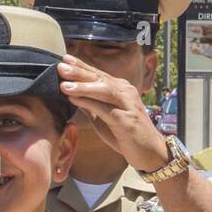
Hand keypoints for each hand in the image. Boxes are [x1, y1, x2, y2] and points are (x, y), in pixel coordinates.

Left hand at [57, 56, 171, 172]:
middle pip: (100, 78)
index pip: (99, 74)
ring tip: (64, 84)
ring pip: (104, 90)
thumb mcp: (105, 118)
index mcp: (121, 90)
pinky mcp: (127, 120)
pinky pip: (106, 109)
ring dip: (83, 86)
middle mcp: (126, 93)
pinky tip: (75, 99)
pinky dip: (89, 103)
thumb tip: (72, 94)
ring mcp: (128, 105)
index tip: (65, 59)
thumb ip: (92, 105)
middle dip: (80, 72)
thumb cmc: (127, 135)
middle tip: (61, 66)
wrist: (150, 153)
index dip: (82, 66)